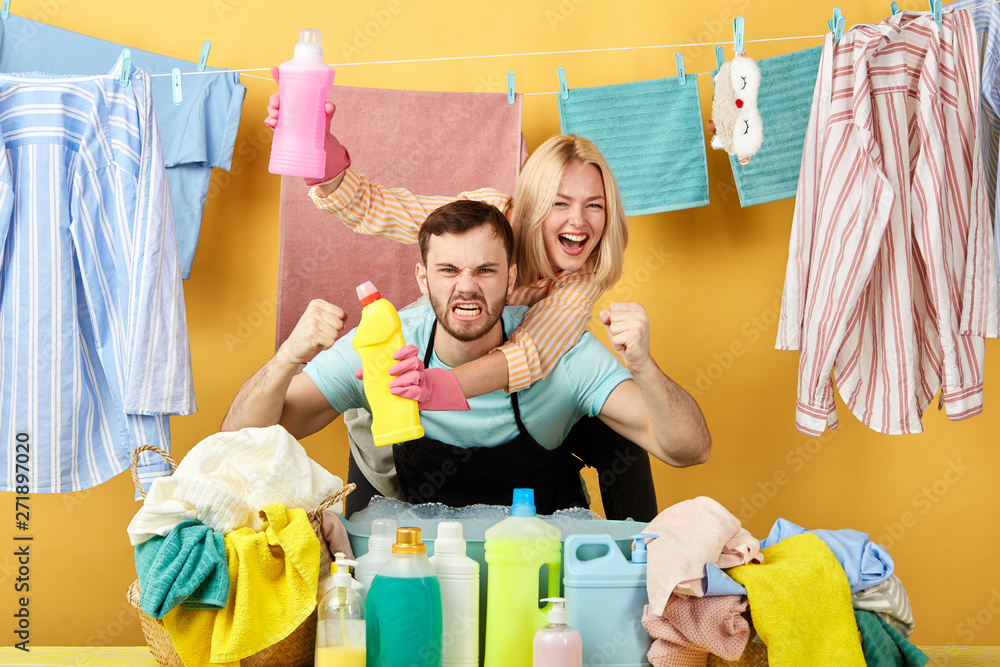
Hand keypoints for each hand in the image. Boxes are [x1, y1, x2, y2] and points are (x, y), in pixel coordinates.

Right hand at [266, 67, 350, 186]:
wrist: (319, 144)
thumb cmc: (321, 125)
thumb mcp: (326, 117)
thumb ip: (329, 111)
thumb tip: (328, 106)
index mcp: (297, 99)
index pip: (286, 85)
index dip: (278, 76)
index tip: (273, 69)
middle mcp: (289, 106)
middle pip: (276, 97)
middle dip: (273, 99)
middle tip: (277, 105)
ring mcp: (284, 116)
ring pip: (271, 109)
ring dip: (270, 111)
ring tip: (276, 117)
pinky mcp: (281, 127)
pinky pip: (270, 122)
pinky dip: (269, 122)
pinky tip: (273, 123)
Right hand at [278, 299, 346, 365]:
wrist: (293, 348)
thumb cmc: (310, 333)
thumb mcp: (320, 318)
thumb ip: (334, 315)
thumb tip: (346, 318)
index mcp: (317, 303)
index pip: (342, 314)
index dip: (337, 324)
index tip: (325, 326)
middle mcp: (314, 310)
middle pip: (340, 324)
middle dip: (333, 332)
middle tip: (320, 333)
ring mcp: (312, 321)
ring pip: (336, 334)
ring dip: (328, 339)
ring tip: (317, 338)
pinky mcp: (312, 334)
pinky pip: (331, 342)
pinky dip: (326, 346)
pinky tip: (316, 343)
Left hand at [368, 345, 470, 410]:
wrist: (417, 398)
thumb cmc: (401, 384)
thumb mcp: (388, 377)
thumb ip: (374, 374)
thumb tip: (358, 373)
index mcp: (410, 362)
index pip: (413, 351)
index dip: (405, 351)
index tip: (394, 356)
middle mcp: (418, 370)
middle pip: (415, 362)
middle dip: (402, 366)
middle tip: (390, 372)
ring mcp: (422, 382)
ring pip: (417, 376)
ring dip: (403, 380)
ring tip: (391, 386)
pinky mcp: (422, 394)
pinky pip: (418, 391)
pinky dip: (406, 392)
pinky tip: (396, 392)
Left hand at [599, 303, 652, 372]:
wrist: (639, 360)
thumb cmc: (626, 342)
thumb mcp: (614, 326)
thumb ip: (607, 317)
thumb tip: (604, 315)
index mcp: (637, 308)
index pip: (613, 306)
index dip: (613, 320)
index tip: (624, 328)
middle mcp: (641, 314)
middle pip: (612, 316)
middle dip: (614, 329)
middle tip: (625, 336)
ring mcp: (639, 324)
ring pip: (613, 327)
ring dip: (616, 337)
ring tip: (626, 341)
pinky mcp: (635, 335)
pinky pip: (615, 338)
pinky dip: (618, 345)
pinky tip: (627, 346)